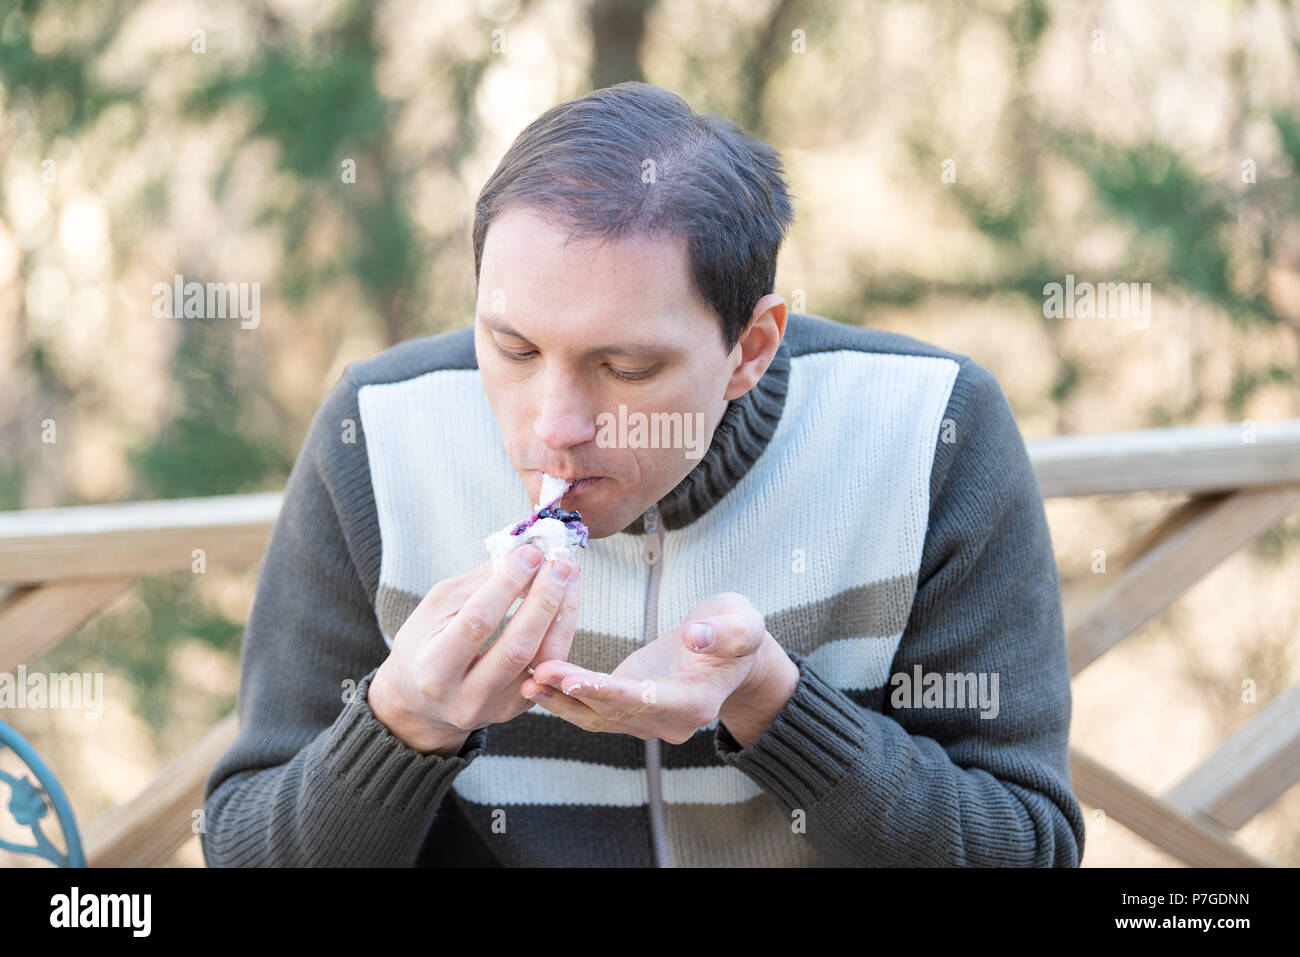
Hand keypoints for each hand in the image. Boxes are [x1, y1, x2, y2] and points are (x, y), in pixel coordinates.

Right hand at [368, 544, 581, 754]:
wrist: (422, 701)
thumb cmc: (424, 644)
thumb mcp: (435, 608)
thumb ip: (477, 583)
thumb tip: (520, 556)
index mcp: (435, 669)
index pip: (478, 622)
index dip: (507, 585)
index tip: (529, 553)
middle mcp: (467, 696)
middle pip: (517, 646)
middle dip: (544, 599)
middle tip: (559, 564)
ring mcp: (497, 708)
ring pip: (543, 659)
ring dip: (562, 613)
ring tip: (569, 576)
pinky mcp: (519, 708)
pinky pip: (550, 667)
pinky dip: (562, 630)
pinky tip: (565, 601)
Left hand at [522, 591, 780, 744]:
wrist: (735, 656)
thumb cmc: (740, 633)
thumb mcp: (744, 623)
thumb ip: (725, 632)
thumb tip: (696, 636)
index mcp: (696, 701)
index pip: (645, 700)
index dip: (607, 692)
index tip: (574, 679)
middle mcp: (668, 721)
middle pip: (612, 711)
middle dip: (572, 694)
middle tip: (536, 674)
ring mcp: (647, 719)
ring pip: (596, 716)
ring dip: (560, 700)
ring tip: (526, 678)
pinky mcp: (629, 708)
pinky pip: (592, 708)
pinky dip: (564, 696)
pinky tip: (535, 678)